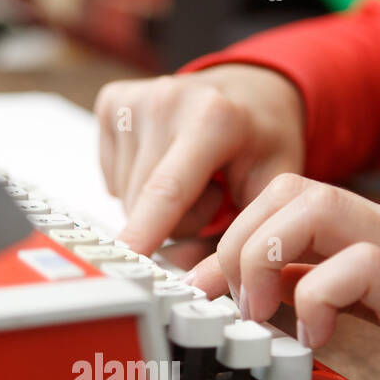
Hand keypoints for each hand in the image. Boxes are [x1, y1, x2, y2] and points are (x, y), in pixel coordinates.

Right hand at [94, 65, 305, 255]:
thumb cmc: (262, 141)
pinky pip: (112, 176)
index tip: (124, 260)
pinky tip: (164, 162)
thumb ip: (236, 245)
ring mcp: (135, 99)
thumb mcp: (268, 193)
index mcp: (214, 117)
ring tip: (192, 178)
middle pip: (144, 202)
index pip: (168, 191)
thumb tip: (199, 288)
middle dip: (174, 223)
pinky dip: (134, 183)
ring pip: (124, 195)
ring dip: (155, 207)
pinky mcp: (112, 103)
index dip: (144, 231)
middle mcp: (168, 99)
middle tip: (213, 196)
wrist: (249, 91)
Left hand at [186, 175, 379, 379]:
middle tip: (226, 300)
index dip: (234, 235)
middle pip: (293, 187)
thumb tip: (270, 297)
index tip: (201, 284)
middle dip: (237, 239)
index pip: (291, 199)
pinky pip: (356, 265)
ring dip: (264, 257)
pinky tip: (317, 341)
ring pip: (315, 206)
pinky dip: (316, 298)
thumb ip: (337, 296)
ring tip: (259, 313)